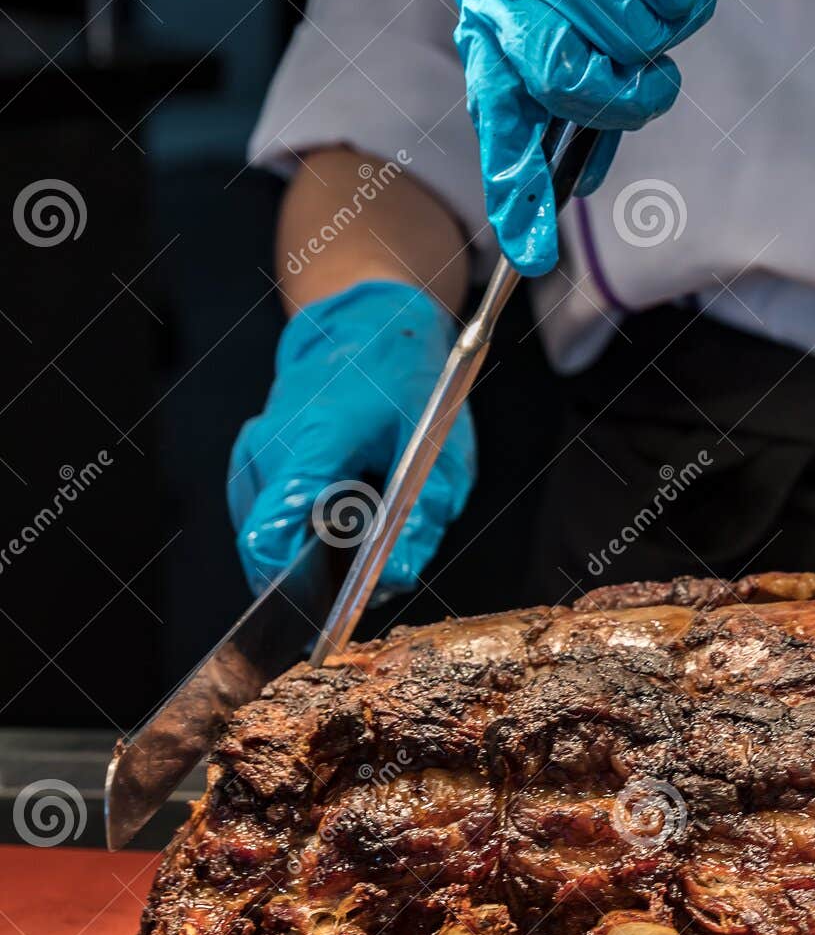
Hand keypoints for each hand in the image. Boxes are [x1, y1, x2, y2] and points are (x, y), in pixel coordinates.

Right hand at [227, 280, 474, 596]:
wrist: (367, 322)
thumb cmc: (406, 378)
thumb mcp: (440, 450)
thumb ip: (422, 516)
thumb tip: (398, 575)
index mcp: (312, 440)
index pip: (270, 533)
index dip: (289, 586)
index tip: (324, 613)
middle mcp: (269, 445)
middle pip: (264, 545)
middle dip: (307, 577)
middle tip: (357, 582)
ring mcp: (254, 449)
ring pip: (262, 534)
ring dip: (304, 554)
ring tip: (354, 537)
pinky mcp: (253, 456)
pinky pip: (265, 515)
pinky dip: (297, 531)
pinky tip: (337, 517)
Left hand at [451, 0, 814, 272]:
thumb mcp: (592, 17)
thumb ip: (583, 90)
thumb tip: (582, 173)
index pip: (498, 103)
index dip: (517, 178)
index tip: (529, 250)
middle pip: (565, 80)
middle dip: (620, 97)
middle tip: (649, 87)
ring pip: (633, 39)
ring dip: (666, 21)